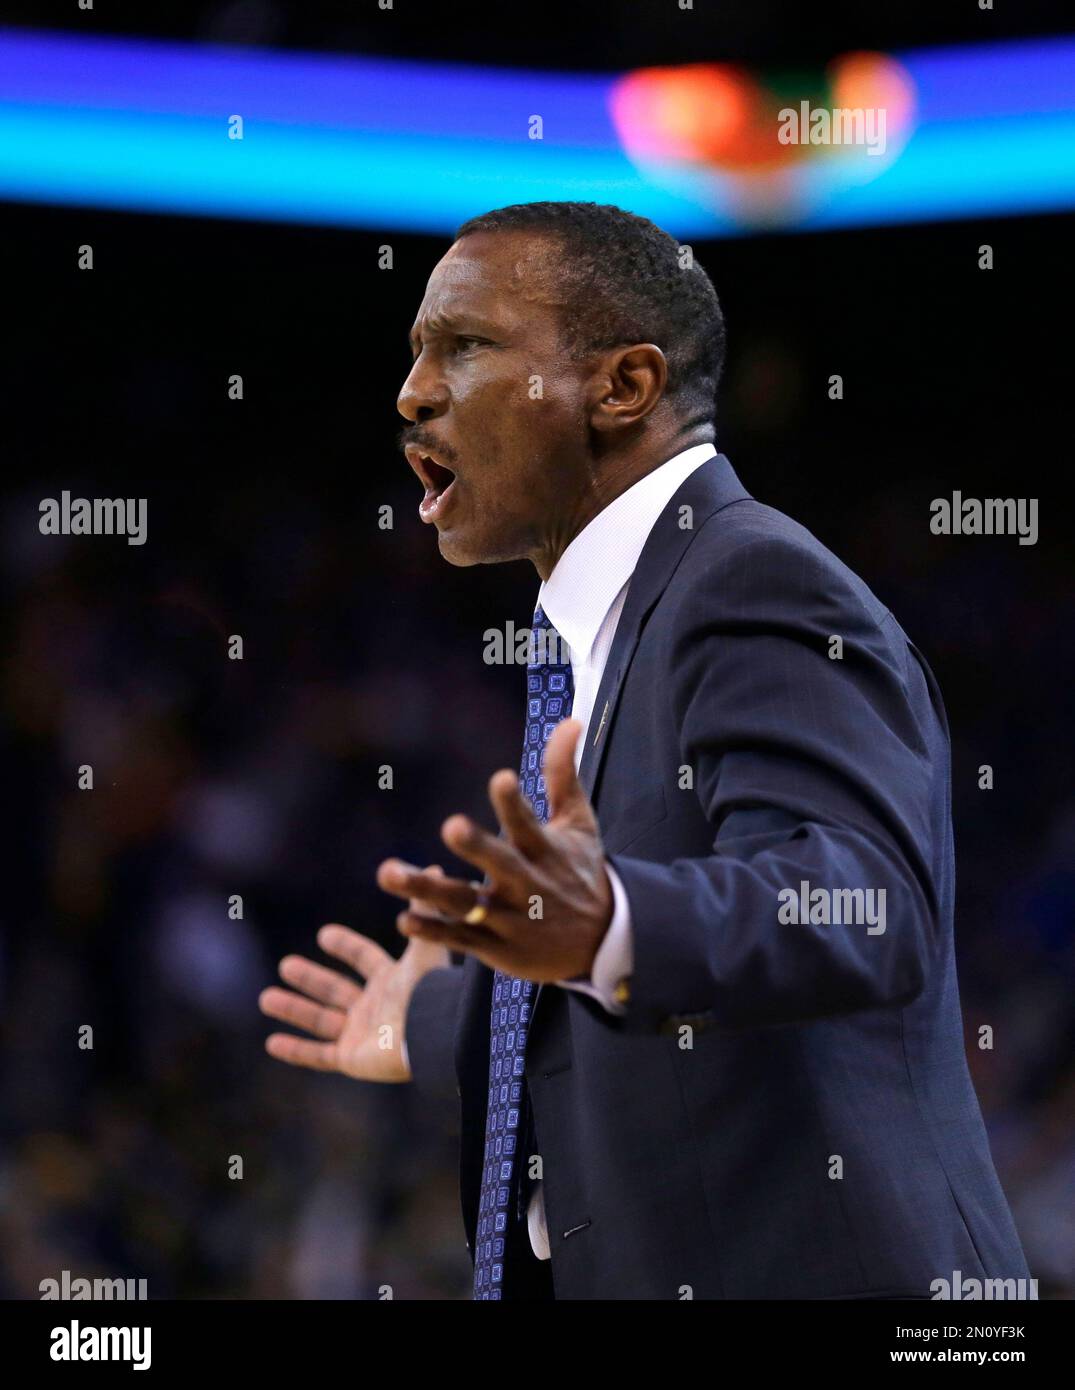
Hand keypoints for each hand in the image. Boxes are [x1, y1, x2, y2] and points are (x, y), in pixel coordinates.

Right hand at [259, 872, 451, 1081]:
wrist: (433, 1037)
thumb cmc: (432, 993)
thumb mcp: (424, 947)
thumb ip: (423, 910)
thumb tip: (432, 866)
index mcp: (394, 981)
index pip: (366, 959)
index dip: (346, 946)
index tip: (324, 934)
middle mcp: (378, 1008)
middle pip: (337, 991)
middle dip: (311, 978)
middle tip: (285, 964)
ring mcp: (364, 1036)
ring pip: (322, 1022)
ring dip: (295, 1010)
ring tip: (266, 998)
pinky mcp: (354, 1060)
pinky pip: (319, 1056)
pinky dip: (296, 1051)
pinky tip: (272, 1042)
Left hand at [376, 719, 612, 982]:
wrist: (600, 942)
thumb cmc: (580, 871)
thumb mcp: (579, 823)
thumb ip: (563, 772)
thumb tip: (570, 719)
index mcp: (545, 850)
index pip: (528, 822)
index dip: (513, 802)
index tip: (500, 778)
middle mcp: (526, 883)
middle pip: (498, 863)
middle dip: (476, 846)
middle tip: (451, 825)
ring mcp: (509, 918)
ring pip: (464, 903)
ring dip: (426, 889)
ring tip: (388, 873)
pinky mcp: (496, 947)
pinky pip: (460, 940)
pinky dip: (433, 930)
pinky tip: (404, 919)